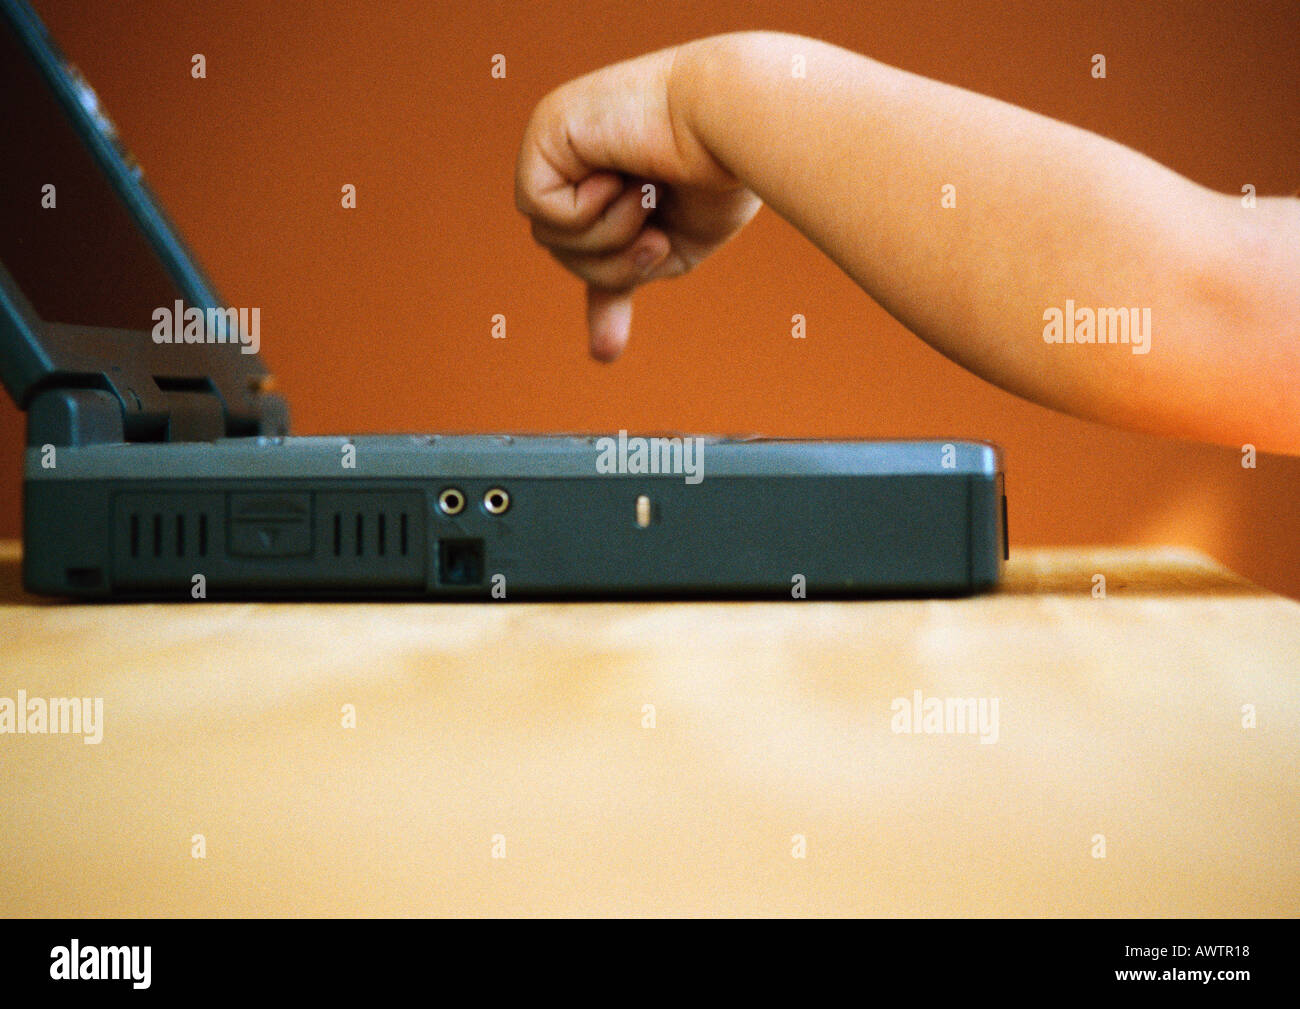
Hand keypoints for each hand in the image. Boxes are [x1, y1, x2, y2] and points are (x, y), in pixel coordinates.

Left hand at [514, 42, 760, 359]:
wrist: (735, 120)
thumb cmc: (723, 175)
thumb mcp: (674, 249)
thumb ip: (629, 279)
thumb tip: (599, 352)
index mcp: (621, 176)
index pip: (592, 247)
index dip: (603, 302)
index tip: (605, 353)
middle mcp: (585, 156)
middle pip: (566, 252)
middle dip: (611, 266)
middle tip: (656, 240)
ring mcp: (562, 139)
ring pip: (550, 237)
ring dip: (605, 238)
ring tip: (646, 199)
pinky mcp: (547, 130)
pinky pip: (539, 207)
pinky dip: (586, 212)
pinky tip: (619, 178)